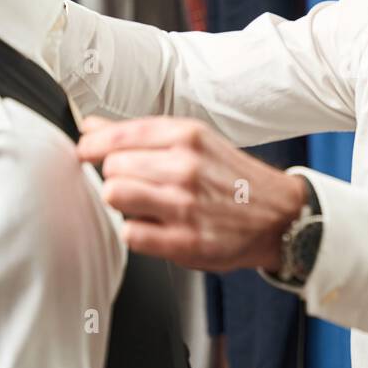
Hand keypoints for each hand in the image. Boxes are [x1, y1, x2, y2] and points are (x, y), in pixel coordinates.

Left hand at [76, 116, 307, 270]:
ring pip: (116, 195)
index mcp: (187, 136)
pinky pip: (130, 232)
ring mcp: (186, 204)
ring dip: (123, 202)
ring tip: (143, 205)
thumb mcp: (195, 142)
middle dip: (117, 176)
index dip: (93, 146)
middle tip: (137, 184)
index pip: (118, 135)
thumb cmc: (232, 179)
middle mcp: (186, 166)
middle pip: (112, 166)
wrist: (280, 215)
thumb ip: (142, 135)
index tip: (87, 153)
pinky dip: (135, 231)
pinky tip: (154, 227)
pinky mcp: (186, 241)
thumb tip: (91, 126)